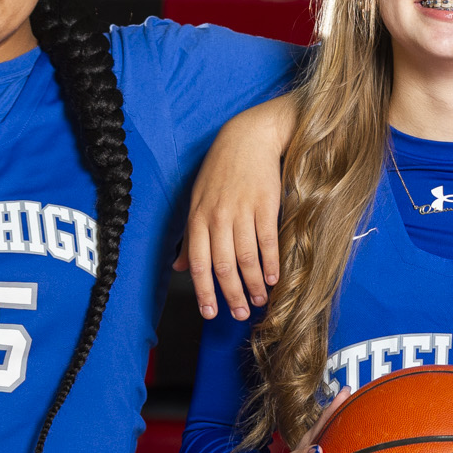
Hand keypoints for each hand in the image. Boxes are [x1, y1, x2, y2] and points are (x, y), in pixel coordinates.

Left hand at [175, 95, 298, 320]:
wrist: (247, 138)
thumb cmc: (220, 172)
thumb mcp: (197, 201)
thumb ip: (190, 237)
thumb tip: (179, 268)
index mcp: (198, 218)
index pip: (199, 263)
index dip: (204, 291)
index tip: (211, 313)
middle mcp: (217, 217)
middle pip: (223, 266)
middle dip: (231, 295)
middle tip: (239, 314)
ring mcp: (242, 210)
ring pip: (246, 257)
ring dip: (253, 284)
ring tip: (259, 301)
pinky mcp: (265, 204)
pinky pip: (267, 240)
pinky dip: (270, 263)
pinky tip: (273, 279)